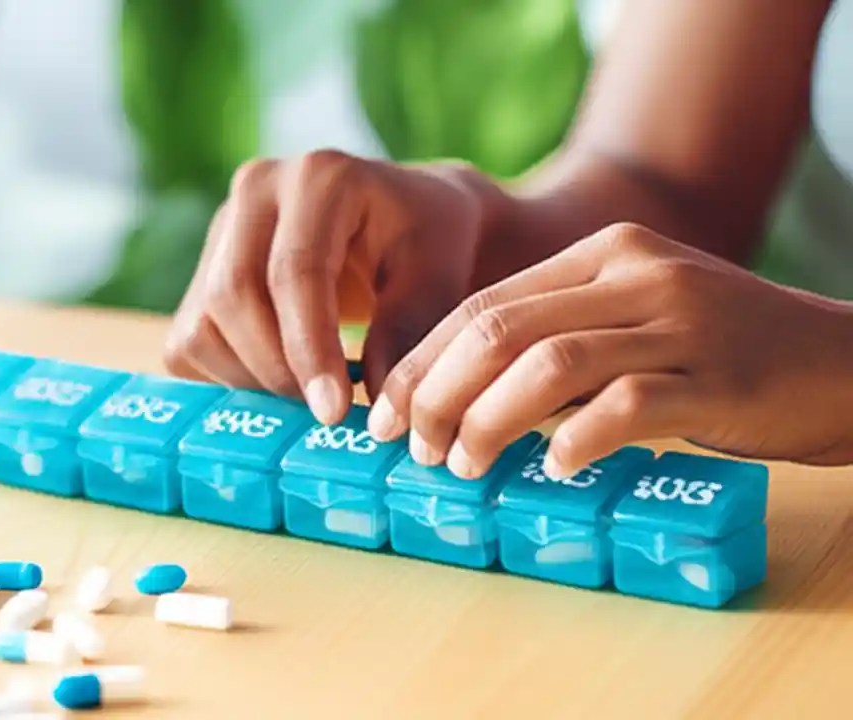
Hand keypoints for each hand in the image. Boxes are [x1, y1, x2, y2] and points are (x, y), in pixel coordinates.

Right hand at [163, 150, 497, 422]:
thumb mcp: (439, 280)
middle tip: (324, 413)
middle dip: (276, 369)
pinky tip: (282, 381)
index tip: (333, 412)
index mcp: (320, 177)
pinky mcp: (202, 270)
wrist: (406, 222)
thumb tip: (378, 410)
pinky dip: (228, 379)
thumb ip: (409, 334)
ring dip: (251, 380)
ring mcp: (221, 229)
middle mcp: (256, 189)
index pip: (294, 270)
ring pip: (202, 325)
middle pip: (232, 294)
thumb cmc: (430, 247)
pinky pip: (188, 344)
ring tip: (311, 395)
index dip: (308, 348)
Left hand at [367, 222, 852, 476]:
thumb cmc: (720, 352)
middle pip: (501, 329)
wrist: (842, 363)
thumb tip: (461, 400)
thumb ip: (560, 340)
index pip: (484, 304)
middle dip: (439, 394)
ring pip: (550, 364)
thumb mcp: (635, 319)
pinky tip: (554, 465)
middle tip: (415, 449)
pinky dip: (576, 438)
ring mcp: (679, 322)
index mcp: (605, 252)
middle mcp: (636, 274)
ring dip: (489, 420)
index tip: (387, 415)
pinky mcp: (717, 377)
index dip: (423, 362)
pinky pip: (626, 405)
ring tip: (465, 465)